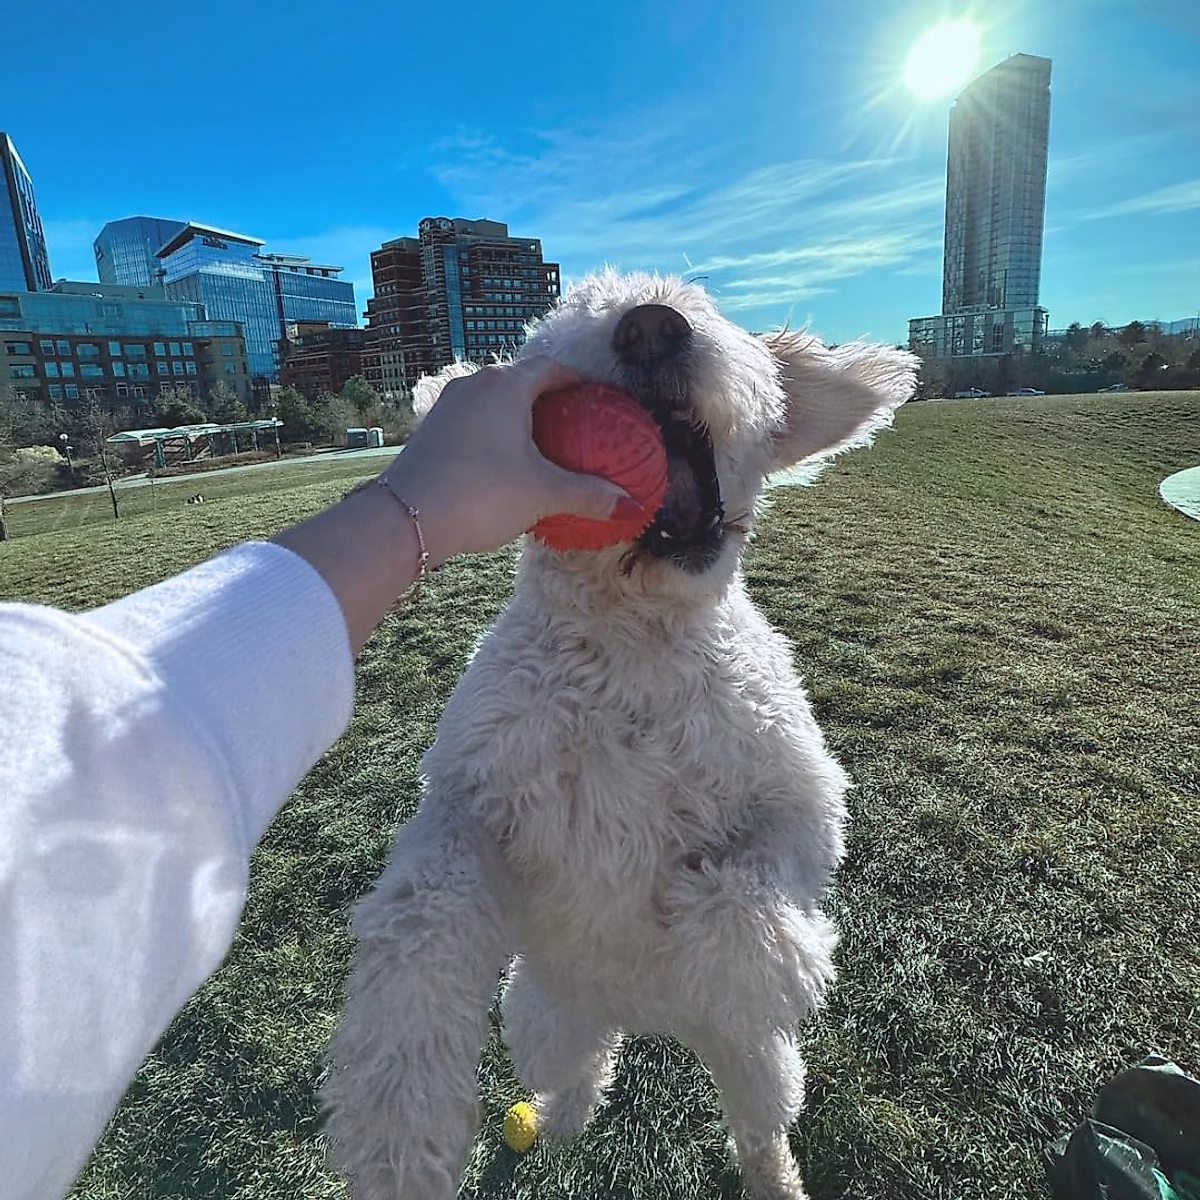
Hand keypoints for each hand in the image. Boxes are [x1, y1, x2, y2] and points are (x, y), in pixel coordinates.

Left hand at [380, 358, 640, 564]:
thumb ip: (588, 495)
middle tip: (572, 421)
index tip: (594, 396)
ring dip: (516, 416)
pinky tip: (500, 464)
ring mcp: (446, 407)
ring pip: (491, 401)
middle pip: (519, 381)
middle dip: (547, 398)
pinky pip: (471, 422)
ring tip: (538, 443)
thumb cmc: (481, 494)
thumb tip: (628, 505)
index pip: (551, 369)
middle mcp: (474, 385)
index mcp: (506, 386)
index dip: (576, 380)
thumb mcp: (543, 494)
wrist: (405, 517)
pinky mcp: (429, 432)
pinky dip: (492, 434)